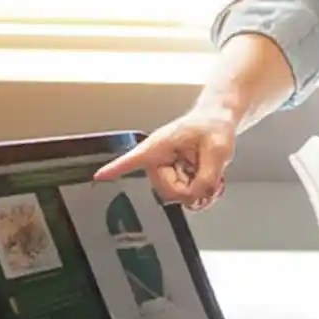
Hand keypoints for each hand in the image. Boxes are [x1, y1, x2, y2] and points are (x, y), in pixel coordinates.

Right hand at [93, 106, 237, 210]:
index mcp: (160, 145)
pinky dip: (200, 191)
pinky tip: (208, 179)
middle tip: (209, 175)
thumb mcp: (218, 150)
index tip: (98, 175)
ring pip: (178, 196)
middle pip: (168, 191)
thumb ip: (208, 176)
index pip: (134, 158)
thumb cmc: (213, 126)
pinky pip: (184, 196)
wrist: (219, 122)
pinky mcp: (175, 177)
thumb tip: (197, 196)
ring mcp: (166, 170)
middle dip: (191, 189)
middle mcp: (158, 159)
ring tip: (209, 172)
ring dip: (198, 190)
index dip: (116, 168)